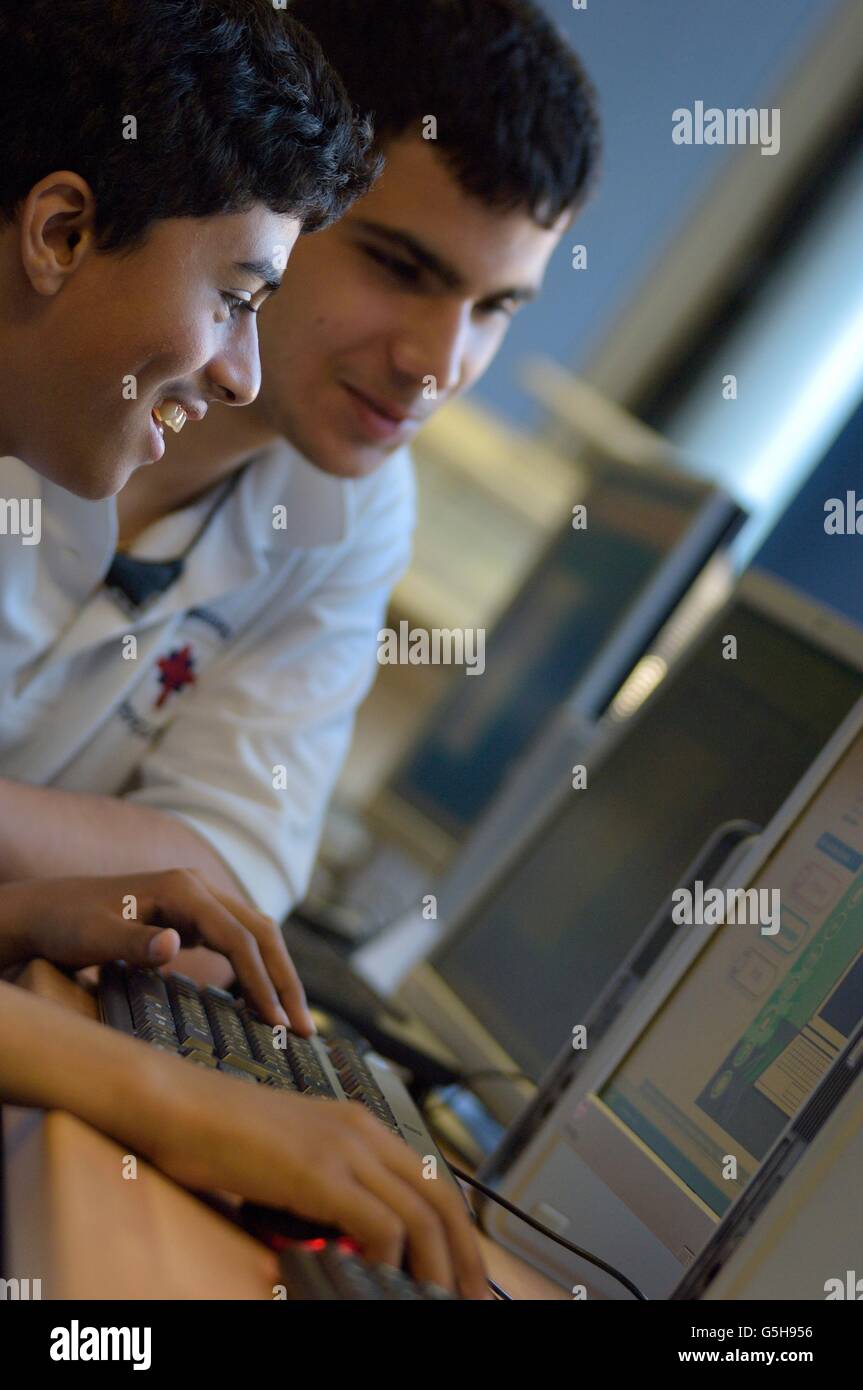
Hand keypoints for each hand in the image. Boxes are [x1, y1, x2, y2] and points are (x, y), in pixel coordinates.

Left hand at [0, 870, 312, 1032]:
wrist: (46, 911)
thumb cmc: (67, 924)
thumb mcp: (93, 935)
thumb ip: (135, 941)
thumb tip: (175, 945)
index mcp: (183, 889)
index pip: (239, 937)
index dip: (262, 981)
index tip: (278, 1022)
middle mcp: (199, 890)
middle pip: (261, 932)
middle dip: (286, 980)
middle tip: (305, 1028)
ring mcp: (199, 902)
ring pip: (256, 935)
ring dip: (277, 975)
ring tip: (293, 1021)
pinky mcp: (194, 919)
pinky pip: (238, 942)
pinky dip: (256, 971)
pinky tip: (257, 1004)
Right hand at [153, 1061, 490, 1298]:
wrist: (177, 1103)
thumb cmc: (218, 1133)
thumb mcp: (292, 1158)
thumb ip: (328, 1189)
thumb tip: (352, 1238)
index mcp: (360, 1126)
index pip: (433, 1181)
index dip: (456, 1230)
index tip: (463, 1270)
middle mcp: (363, 1132)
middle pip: (441, 1199)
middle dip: (462, 1256)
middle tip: (468, 1298)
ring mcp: (344, 1148)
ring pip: (420, 1216)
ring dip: (434, 1269)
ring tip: (433, 1302)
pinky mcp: (319, 1172)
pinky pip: (379, 1224)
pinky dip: (389, 1260)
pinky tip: (379, 1280)